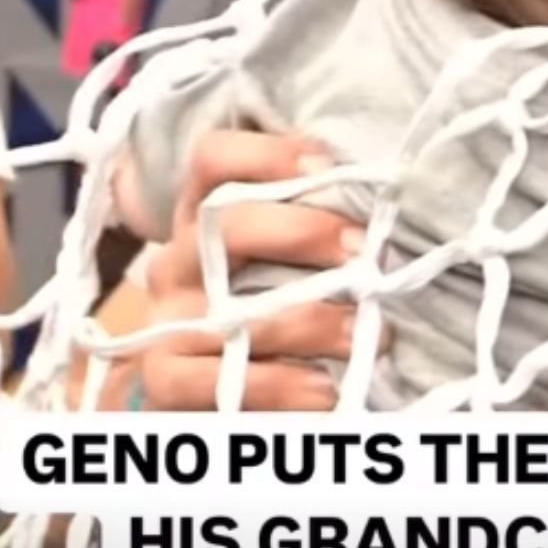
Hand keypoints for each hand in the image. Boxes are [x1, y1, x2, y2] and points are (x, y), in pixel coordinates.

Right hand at [140, 130, 365, 411]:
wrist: (195, 394)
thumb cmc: (257, 312)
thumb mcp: (274, 261)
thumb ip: (310, 226)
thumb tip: (382, 209)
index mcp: (200, 218)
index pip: (213, 159)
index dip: (269, 153)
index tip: (329, 166)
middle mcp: (177, 260)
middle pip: (227, 222)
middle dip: (304, 230)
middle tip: (364, 250)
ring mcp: (167, 320)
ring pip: (234, 310)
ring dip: (313, 321)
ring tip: (367, 333)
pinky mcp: (165, 380)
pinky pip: (224, 381)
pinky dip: (281, 387)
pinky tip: (326, 391)